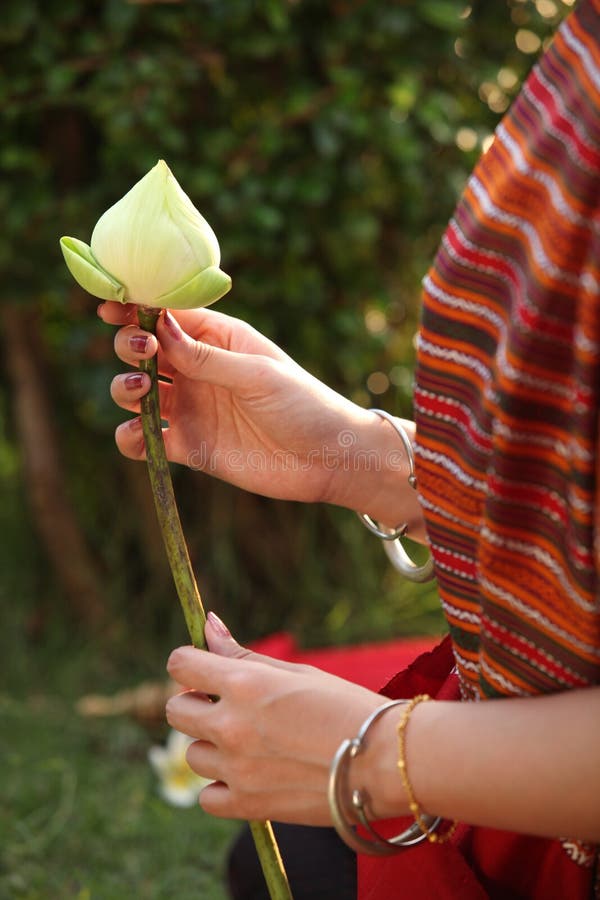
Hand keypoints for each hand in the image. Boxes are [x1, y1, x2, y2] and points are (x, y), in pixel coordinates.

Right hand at [101, 303, 421, 529]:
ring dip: (125, 388)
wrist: (329, 460)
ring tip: (143, 390)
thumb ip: (207, 357)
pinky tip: (139, 433)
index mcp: (220, 340)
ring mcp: (193, 409)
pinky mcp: (190, 447)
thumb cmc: (305, 405)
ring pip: (138, 393)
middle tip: (141, 352)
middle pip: (144, 350)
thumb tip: (159, 328)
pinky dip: (131, 437)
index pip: (169, 316)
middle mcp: (199, 371)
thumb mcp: (258, 374)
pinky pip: (146, 440)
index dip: (137, 309)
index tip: (112, 306)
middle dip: (130, 346)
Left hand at [165, 613, 403, 824]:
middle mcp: (232, 726)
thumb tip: (209, 625)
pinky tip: (250, 774)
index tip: (203, 669)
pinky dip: (222, 787)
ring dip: (212, 745)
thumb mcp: (296, 673)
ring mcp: (237, 769)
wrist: (385, 762)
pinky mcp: (248, 807)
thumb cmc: (346, 707)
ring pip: (192, 754)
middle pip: (176, 710)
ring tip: (251, 742)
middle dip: (195, 703)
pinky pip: (208, 797)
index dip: (189, 663)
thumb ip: (244, 655)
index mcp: (245, 684)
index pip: (181, 664)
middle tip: (227, 705)